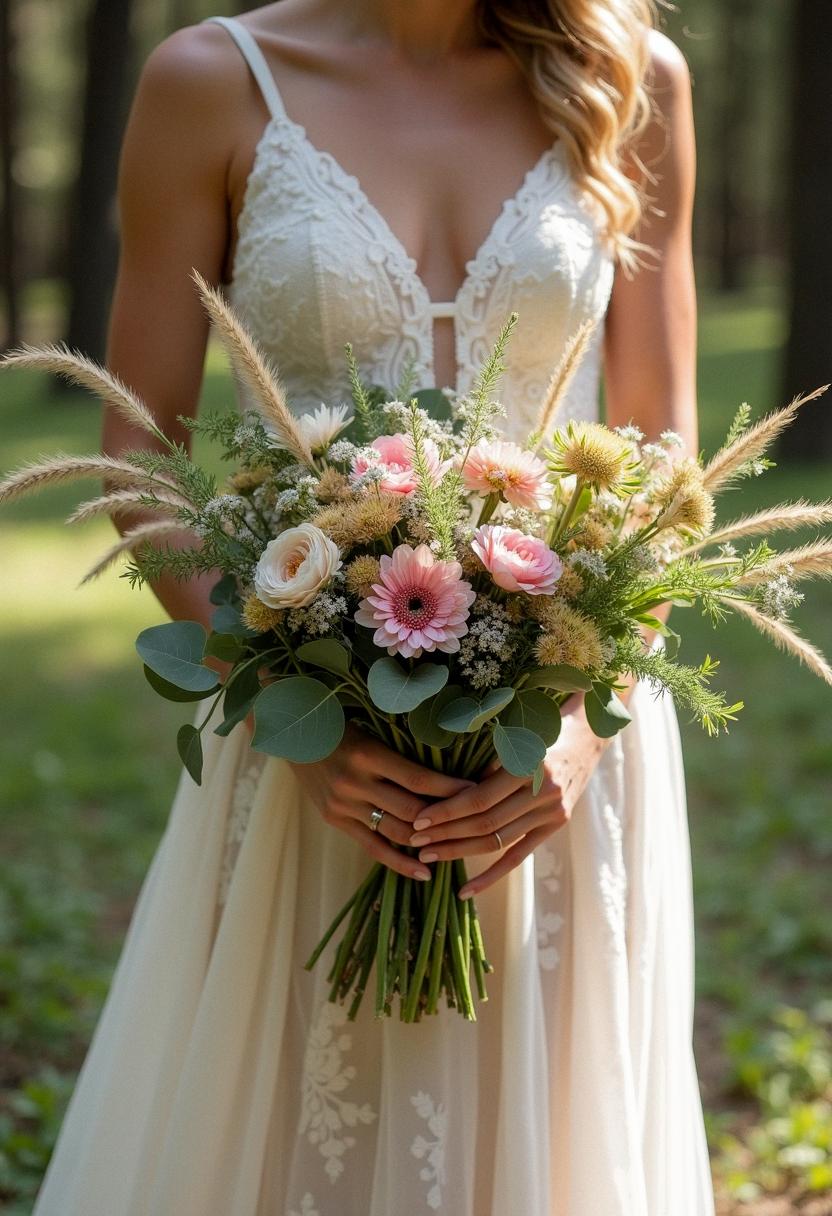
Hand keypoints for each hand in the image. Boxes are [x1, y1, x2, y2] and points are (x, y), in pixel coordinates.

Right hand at [288, 725, 473, 881]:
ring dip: (428, 841)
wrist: (290, 734)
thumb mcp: (370, 727)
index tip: (477, 790)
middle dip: (445, 818)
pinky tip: (424, 872)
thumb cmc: (340, 722)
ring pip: (395, 832)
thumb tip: (449, 759)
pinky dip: (399, 862)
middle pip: (410, 811)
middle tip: (476, 822)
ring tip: (459, 846)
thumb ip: (401, 747)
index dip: (449, 789)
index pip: (417, 778)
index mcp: (367, 753)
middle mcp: (354, 782)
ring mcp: (342, 805)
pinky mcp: (335, 820)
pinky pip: (373, 847)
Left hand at [406, 696, 605, 897]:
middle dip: (446, 834)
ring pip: (497, 842)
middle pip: (486, 824)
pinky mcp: (555, 826)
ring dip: (461, 852)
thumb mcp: (512, 736)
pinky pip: (518, 855)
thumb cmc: (538, 727)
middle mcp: (544, 791)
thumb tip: (439, 791)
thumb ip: (482, 764)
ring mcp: (552, 812)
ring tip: (430, 856)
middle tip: (415, 842)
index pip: (479, 798)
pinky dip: (491, 874)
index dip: (447, 811)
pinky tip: (466, 890)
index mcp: (529, 765)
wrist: (586, 735)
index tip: (419, 820)